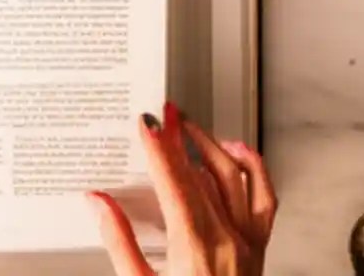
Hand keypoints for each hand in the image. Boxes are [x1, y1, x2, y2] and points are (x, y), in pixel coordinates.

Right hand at [89, 103, 276, 275]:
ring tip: (189, 127)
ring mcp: (249, 242)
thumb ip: (118, 242)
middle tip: (163, 114)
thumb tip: (98, 203)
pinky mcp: (260, 247)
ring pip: (234, 177)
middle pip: (202, 173)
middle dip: (179, 138)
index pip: (175, 183)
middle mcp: (227, 240)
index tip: (148, 122)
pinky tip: (235, 152)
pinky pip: (265, 197)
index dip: (160, 148)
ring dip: (210, 146)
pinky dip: (251, 168)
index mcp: (195, 248)